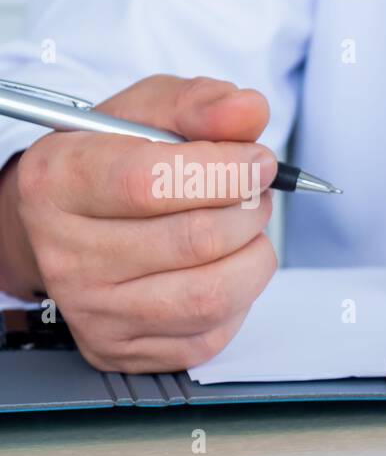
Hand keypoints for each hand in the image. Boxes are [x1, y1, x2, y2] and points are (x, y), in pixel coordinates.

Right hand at [0, 75, 278, 371]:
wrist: (73, 225)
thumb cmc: (115, 164)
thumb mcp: (147, 114)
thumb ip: (201, 105)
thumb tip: (249, 111)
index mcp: (58, 181)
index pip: (150, 182)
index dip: (224, 171)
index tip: (258, 160)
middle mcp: (66, 253)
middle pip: (195, 241)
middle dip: (249, 210)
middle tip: (256, 192)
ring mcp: (94, 310)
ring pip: (213, 294)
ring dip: (254, 255)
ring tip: (246, 228)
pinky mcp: (125, 350)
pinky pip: (213, 332)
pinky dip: (240, 296)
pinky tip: (223, 267)